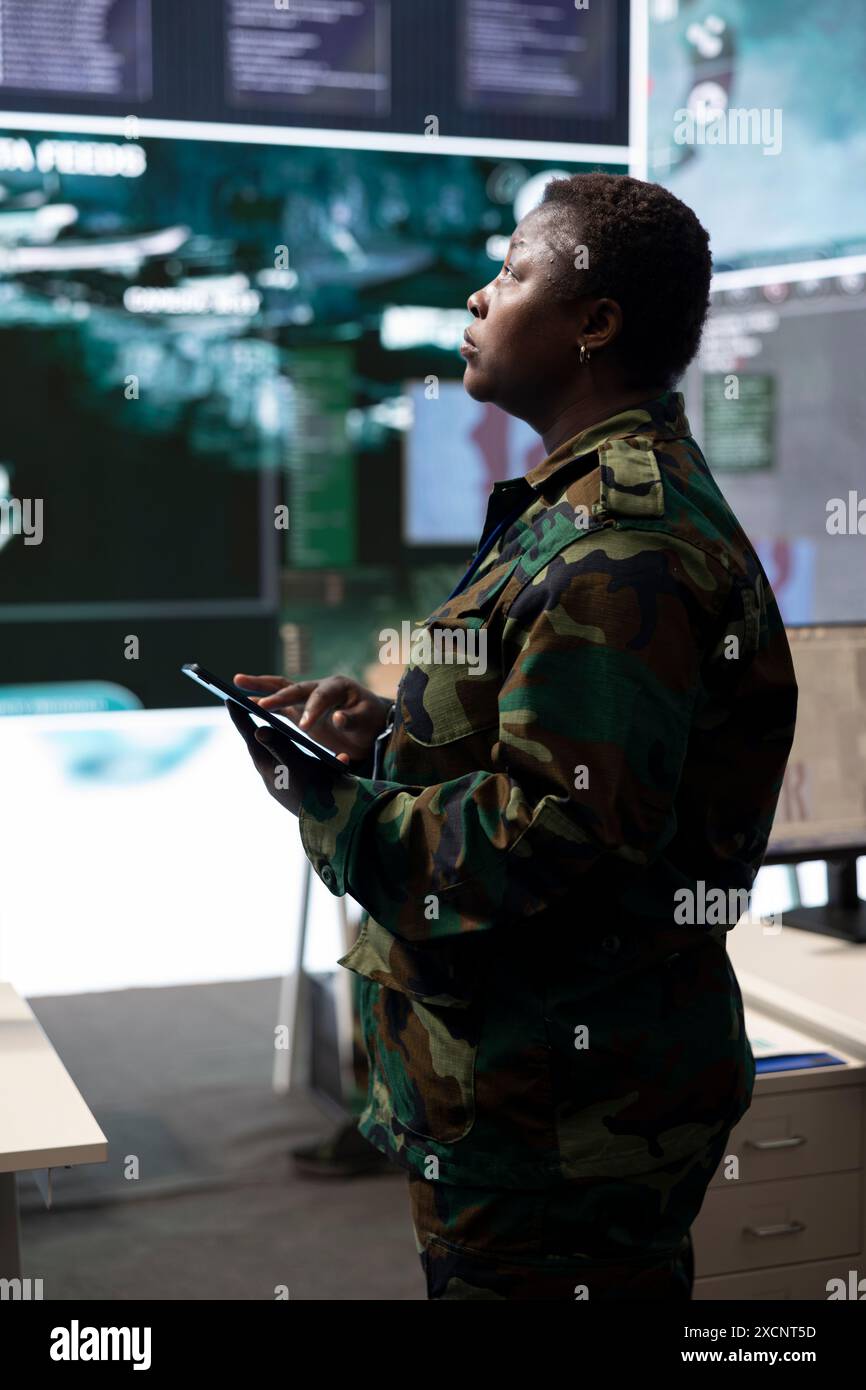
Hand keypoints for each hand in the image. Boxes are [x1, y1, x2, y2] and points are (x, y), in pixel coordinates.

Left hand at [227, 701, 351, 817]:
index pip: (249, 735)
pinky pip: (294, 765)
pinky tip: (312, 756)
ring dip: (272, 738)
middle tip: (243, 708)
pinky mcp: (297, 788)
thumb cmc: (315, 793)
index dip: (240, 715)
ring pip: (276, 754)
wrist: (333, 822)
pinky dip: (295, 754)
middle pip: (259, 744)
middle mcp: (273, 774)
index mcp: (268, 767)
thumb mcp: (298, 765)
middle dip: (251, 725)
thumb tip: (258, 730)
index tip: (229, 698)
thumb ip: (280, 747)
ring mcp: (284, 782)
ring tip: (263, 726)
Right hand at [232, 672, 389, 766]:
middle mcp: (319, 687)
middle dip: (276, 694)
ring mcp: (307, 697)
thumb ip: (353, 719)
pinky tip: (246, 704)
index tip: (305, 726)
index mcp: (338, 686)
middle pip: (294, 686)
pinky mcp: (300, 709)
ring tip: (237, 683)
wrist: (370, 726)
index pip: (321, 696)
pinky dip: (264, 703)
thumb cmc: (370, 721)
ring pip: (281, 689)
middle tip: (259, 703)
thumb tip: (337, 718)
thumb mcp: (366, 721)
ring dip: (260, 687)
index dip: (313, 710)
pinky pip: (279, 704)